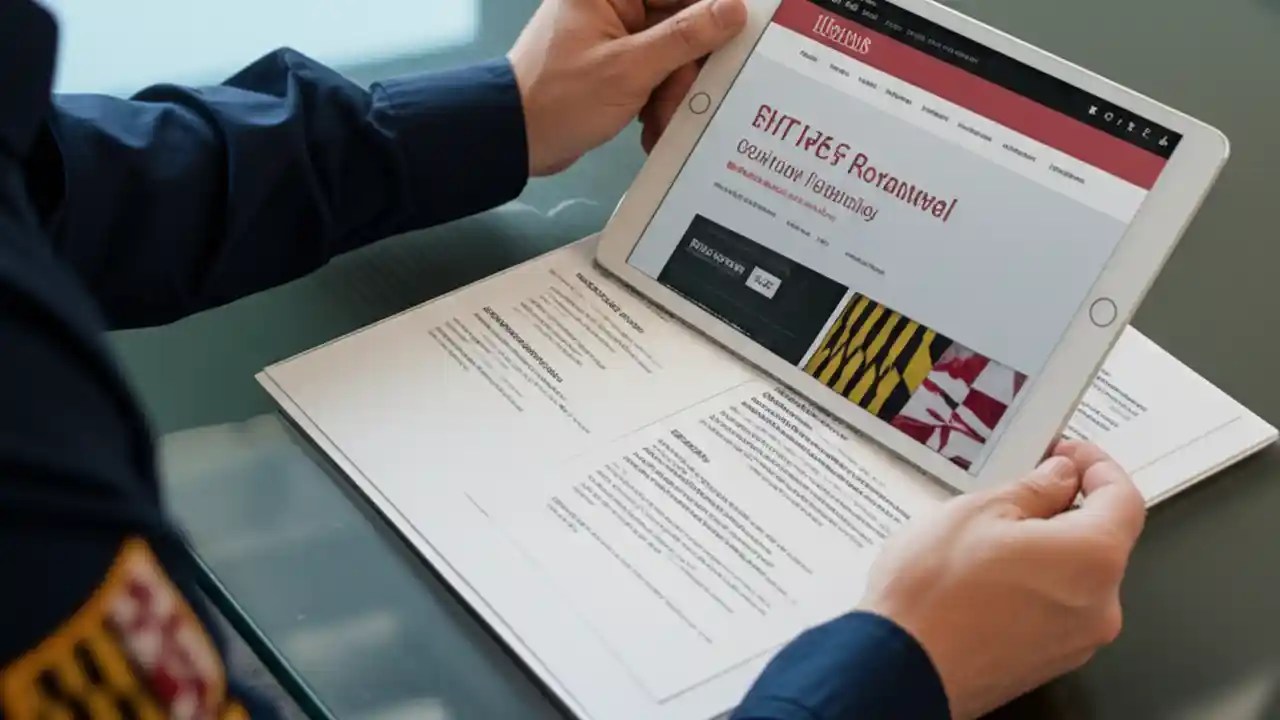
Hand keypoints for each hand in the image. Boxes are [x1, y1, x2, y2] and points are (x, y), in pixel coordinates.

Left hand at [508, 0, 747, 175]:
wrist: (514, 139)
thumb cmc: (557, 99)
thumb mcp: (629, 69)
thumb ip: (685, 37)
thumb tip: (732, 9)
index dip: (711, 11)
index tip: (738, 32)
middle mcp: (612, 4)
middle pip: (678, 22)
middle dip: (687, 66)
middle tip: (688, 96)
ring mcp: (613, 34)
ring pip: (670, 52)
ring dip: (672, 91)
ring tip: (660, 120)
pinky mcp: (614, 63)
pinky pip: (653, 72)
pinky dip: (656, 99)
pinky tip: (650, 125)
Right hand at [859, 440, 1146, 718]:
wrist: (898, 667)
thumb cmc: (932, 594)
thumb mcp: (978, 512)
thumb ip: (1033, 490)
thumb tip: (1058, 478)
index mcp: (1092, 559)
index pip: (1123, 499)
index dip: (1096, 466)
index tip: (1069, 455)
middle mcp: (1098, 607)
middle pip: (1099, 541)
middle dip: (1063, 510)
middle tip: (1018, 490)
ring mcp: (1074, 642)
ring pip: (1073, 577)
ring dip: (1043, 549)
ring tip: (984, 540)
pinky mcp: (1046, 662)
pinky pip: (1052, 609)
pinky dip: (1029, 585)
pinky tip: (982, 578)